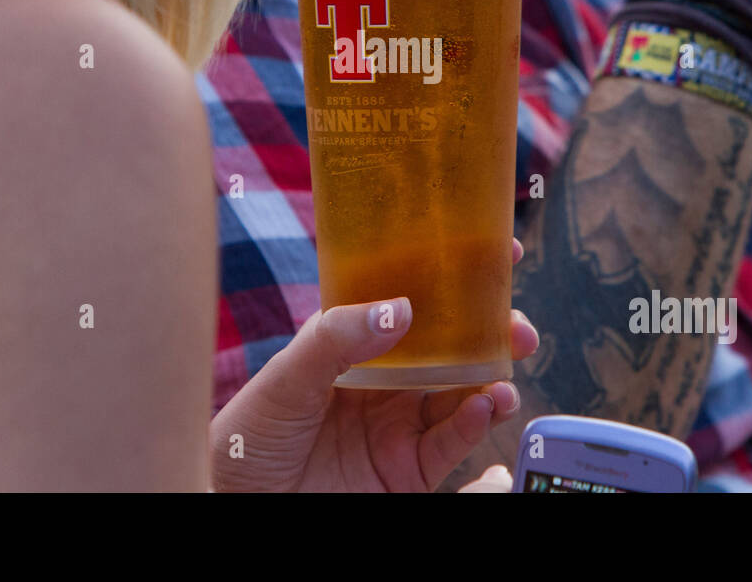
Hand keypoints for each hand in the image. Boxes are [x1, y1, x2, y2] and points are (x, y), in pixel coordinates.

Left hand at [210, 241, 538, 491]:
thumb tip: (400, 308)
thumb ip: (336, 339)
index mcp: (355, 344)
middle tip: (515, 325)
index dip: (453, 275)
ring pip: (461, 394)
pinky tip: (485, 405)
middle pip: (450, 348)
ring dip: (491, 379)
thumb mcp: (286, 377)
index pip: (411, 299)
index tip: (498, 250)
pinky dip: (475, 423)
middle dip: (490, 332)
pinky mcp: (408, 472)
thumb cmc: (249, 434)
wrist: (237, 501)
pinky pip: (451, 444)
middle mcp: (385, 380)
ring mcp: (399, 426)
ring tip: (504, 369)